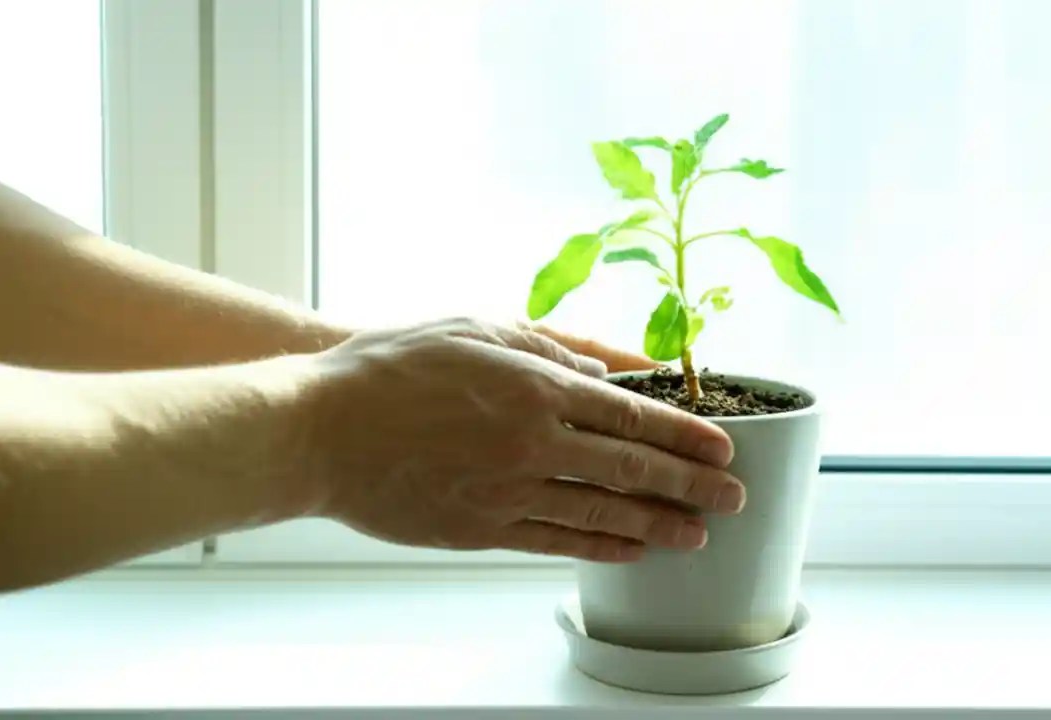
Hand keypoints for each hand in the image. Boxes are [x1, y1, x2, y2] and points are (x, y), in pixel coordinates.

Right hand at [290, 318, 743, 561]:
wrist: (317, 429)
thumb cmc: (391, 368)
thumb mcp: (477, 327)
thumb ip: (552, 346)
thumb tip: (611, 368)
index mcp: (535, 387)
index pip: (632, 416)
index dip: (685, 435)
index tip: (724, 448)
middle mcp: (531, 443)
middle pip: (632, 470)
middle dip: (692, 485)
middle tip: (734, 498)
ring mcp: (507, 493)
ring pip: (602, 514)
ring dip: (658, 525)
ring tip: (697, 533)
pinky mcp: (480, 530)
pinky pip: (555, 542)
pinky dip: (600, 547)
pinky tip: (631, 549)